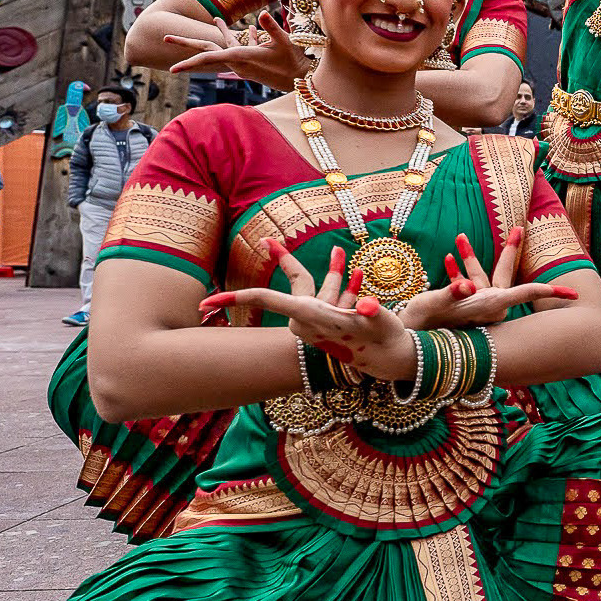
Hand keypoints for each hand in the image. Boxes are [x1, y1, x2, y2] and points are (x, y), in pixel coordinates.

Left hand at [164, 11, 307, 91]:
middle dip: (186, 43)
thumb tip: (262, 13)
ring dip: (220, 31)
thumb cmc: (293, 63)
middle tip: (164, 37)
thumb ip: (273, 28)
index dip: (189, 61)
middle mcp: (236, 60)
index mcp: (240, 57)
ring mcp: (242, 61)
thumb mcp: (285, 43)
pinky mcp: (249, 61)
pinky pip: (238, 47)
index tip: (171, 69)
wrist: (301, 81)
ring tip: (216, 17)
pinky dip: (240, 37)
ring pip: (222, 45)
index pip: (209, 57)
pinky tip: (251, 28)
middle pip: (206, 50)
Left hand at [200, 240, 413, 380]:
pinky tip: (357, 273)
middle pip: (295, 281)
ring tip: (341, 252)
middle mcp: (309, 319)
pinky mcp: (330, 321)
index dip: (236, 297)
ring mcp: (319, 320)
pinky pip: (332, 297)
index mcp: (311, 316)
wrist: (392, 362)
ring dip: (332, 271)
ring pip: (317, 287)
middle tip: (267, 239)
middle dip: (286, 259)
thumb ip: (371, 313)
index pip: (267, 298)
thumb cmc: (385, 342)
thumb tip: (366, 305)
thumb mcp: (380, 325)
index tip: (208, 301)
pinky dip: (344, 285)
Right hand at [398, 229, 578, 330]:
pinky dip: (458, 269)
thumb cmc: (419, 326)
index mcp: (488, 306)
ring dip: (470, 256)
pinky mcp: (460, 306)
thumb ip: (451, 293)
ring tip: (460, 236)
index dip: (547, 290)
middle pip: (504, 275)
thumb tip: (466, 284)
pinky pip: (464, 283)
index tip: (572, 292)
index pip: (523, 293)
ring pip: (480, 275)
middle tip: (520, 228)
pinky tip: (448, 257)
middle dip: (510, 252)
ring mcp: (473, 306)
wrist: (405, 346)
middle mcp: (485, 306)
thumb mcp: (433, 305)